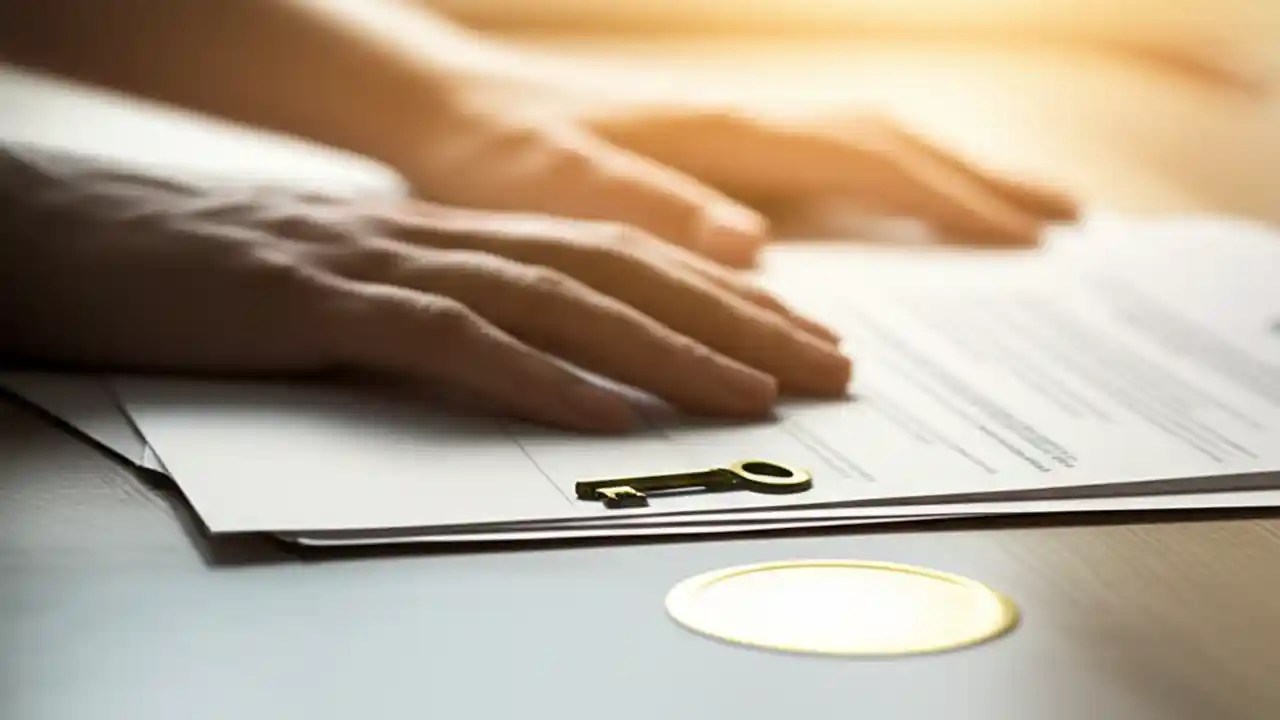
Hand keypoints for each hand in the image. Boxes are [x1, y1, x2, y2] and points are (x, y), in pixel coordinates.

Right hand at [1, 146, 849, 432]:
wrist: (76, 233)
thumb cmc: (216, 271)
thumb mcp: (360, 287)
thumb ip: (454, 311)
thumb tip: (555, 362)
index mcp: (456, 232)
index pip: (618, 258)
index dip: (718, 296)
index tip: (800, 339)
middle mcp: (440, 236)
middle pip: (618, 271)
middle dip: (734, 320)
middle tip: (827, 367)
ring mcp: (382, 266)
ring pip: (556, 301)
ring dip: (664, 351)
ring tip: (753, 396)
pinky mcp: (318, 306)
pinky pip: (446, 344)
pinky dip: (532, 378)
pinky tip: (604, 417)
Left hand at [398, 78, 1077, 266]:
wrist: (445, 105)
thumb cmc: (494, 155)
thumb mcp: (557, 190)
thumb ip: (654, 213)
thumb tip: (757, 248)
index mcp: (722, 129)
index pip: (864, 157)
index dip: (948, 198)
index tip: (1025, 237)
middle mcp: (743, 117)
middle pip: (888, 138)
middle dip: (977, 180)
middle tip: (1065, 221)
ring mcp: (732, 125)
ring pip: (866, 139)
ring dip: (945, 171)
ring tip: (1015, 206)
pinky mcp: (713, 143)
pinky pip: (825, 155)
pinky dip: (885, 176)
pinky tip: (898, 199)